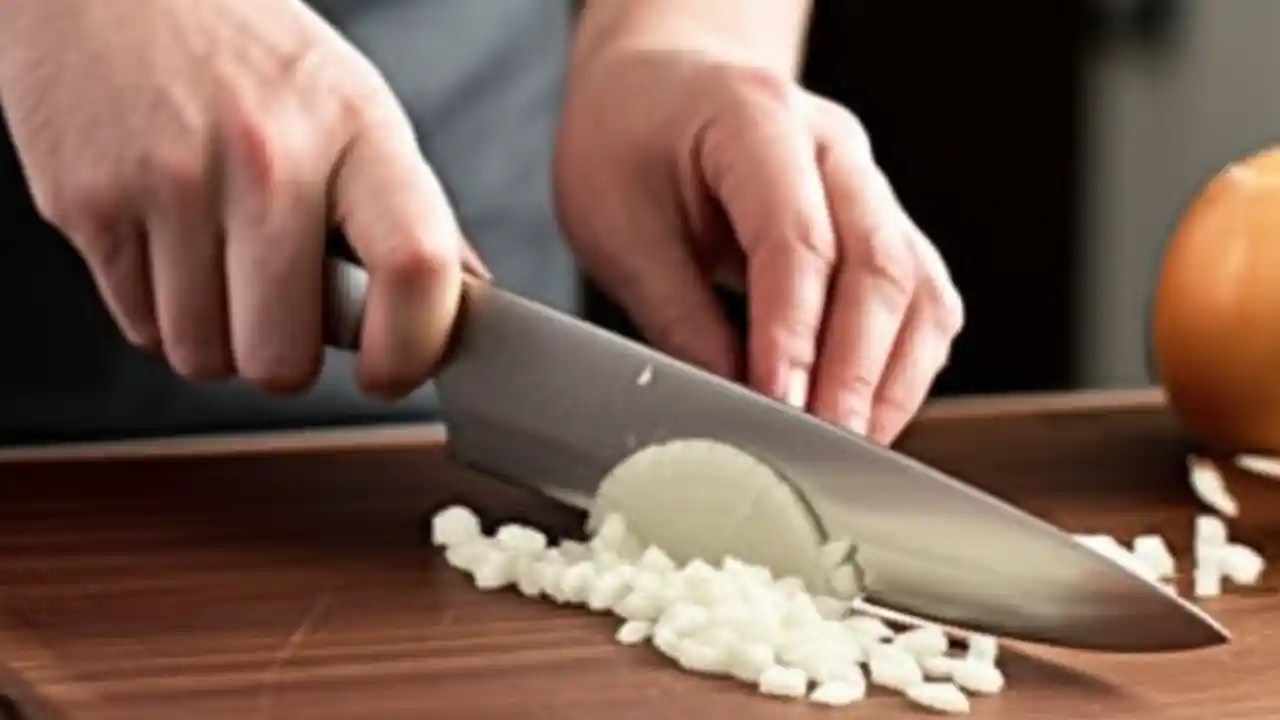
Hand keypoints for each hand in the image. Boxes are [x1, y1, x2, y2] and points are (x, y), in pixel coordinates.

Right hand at [0, 0, 476, 397]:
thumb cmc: (250, 59)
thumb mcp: (354, 110)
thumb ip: (408, 211)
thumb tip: (464, 300)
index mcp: (356, 131)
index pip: (415, 264)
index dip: (412, 348)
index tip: (392, 372)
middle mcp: (268, 156)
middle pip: (282, 357)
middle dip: (287, 361)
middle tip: (287, 318)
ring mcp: (171, 182)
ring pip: (204, 358)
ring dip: (219, 341)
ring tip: (224, 271)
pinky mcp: (89, 203)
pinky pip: (141, 329)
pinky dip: (161, 315)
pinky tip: (173, 250)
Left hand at [554, 48, 963, 443]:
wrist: (659, 85)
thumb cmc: (629, 140)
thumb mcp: (617, 225)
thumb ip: (677, 315)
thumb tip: (728, 403)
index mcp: (757, 119)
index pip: (797, 240)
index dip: (794, 336)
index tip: (780, 410)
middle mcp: (832, 146)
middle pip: (879, 265)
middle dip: (856, 371)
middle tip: (825, 447)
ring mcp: (866, 183)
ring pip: (918, 287)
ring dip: (893, 376)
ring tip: (851, 445)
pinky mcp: (877, 223)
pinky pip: (918, 297)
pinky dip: (902, 362)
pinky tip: (868, 409)